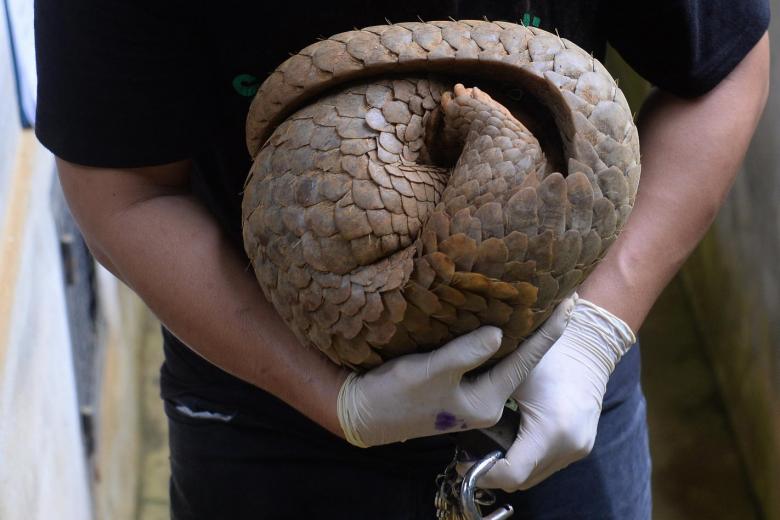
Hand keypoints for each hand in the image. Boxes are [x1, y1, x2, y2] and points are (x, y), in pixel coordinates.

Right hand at [337, 297, 574, 446]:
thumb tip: (500, 332)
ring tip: (534, 304)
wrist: (364, 413)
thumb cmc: (397, 395)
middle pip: (520, 360)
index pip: (526, 360)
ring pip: (502, 359)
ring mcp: (471, 395)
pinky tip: (498, 321)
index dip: (548, 331)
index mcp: (486, 401)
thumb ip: (467, 352)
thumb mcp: (432, 371)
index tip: (569, 303)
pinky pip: (484, 360)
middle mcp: (486, 400)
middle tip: (558, 297)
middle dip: (539, 331)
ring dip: (518, 334)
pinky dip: (494, 340)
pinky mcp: (456, 387)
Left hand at [474, 295, 635, 490]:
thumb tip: (454, 421)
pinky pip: (548, 464)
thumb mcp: (511, 379)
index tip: (463, 462)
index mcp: (551, 430)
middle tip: (471, 455)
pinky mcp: (582, 447)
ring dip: (512, 467)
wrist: (588, 348)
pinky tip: (512, 439)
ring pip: (536, 475)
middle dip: (495, 472)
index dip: (484, 473)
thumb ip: (487, 405)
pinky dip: (528, 458)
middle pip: (524, 480)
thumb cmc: (546, 358)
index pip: (512, 474)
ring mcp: (579, 449)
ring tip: (489, 447)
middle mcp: (569, 446)